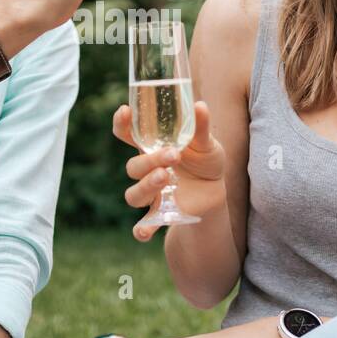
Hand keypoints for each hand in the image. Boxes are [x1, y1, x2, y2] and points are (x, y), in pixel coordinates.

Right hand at [113, 99, 225, 239]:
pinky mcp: (161, 213)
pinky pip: (144, 225)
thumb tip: (200, 106)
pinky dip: (142, 229)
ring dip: (146, 186)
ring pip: (133, 195)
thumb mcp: (207, 142)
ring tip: (166, 177)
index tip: (124, 111)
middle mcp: (147, 170)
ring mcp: (152, 193)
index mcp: (152, 147)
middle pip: (133, 167)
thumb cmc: (205, 159)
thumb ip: (201, 126)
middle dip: (150, 161)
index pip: (127, 134)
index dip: (120, 124)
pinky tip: (144, 232)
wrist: (215, 189)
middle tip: (174, 155)